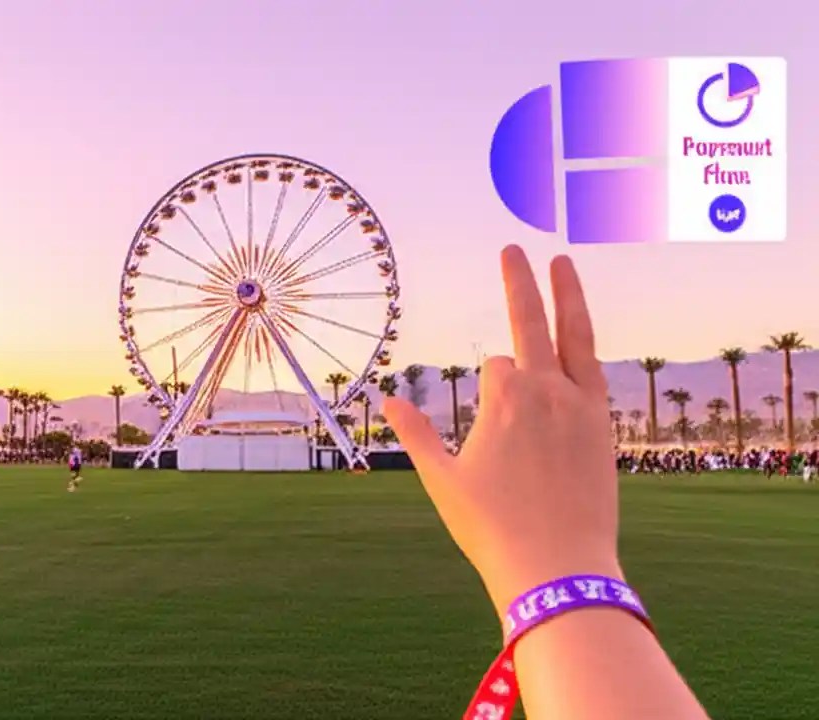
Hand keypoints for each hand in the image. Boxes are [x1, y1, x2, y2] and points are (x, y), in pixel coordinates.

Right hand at [384, 246, 620, 615]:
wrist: (558, 567)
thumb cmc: (493, 527)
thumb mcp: (442, 481)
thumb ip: (416, 435)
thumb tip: (386, 401)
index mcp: (505, 399)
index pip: (495, 368)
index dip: (490, 392)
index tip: (494, 436)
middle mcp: (546, 390)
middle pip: (532, 321)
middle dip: (520, 282)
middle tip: (512, 248)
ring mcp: (582, 405)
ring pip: (576, 335)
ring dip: (569, 296)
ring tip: (563, 263)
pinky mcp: (605, 425)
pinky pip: (596, 371)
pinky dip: (587, 349)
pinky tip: (582, 335)